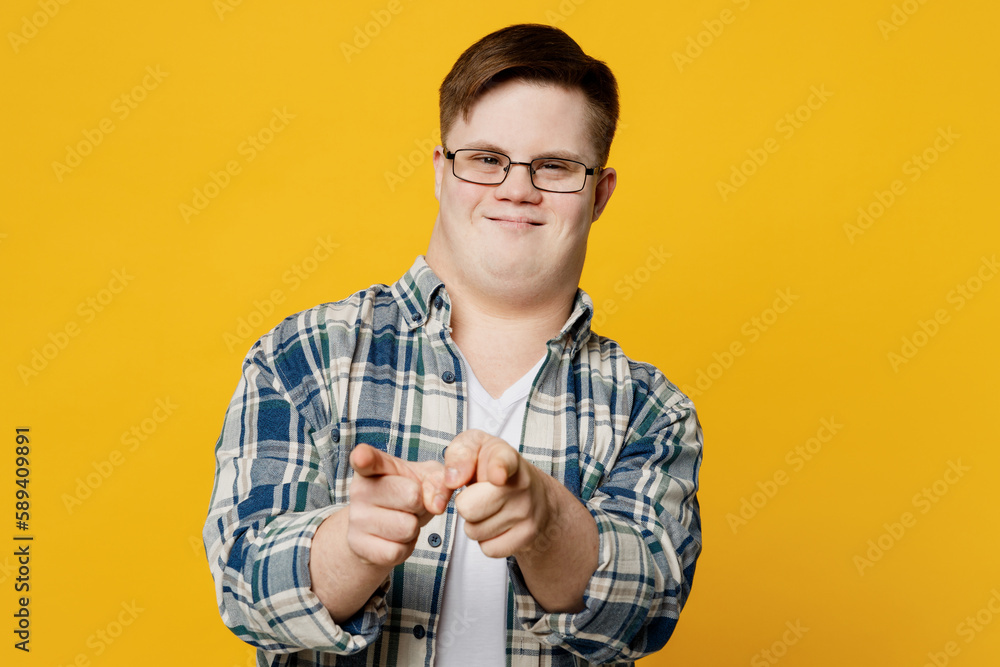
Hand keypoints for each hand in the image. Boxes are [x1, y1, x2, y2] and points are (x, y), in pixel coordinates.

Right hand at [345, 444, 450, 567]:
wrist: (383, 526)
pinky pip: (397, 552)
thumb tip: (436, 504)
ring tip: (401, 519)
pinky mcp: (358, 545)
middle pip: (412, 497)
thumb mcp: (427, 477)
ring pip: (407, 528)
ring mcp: (356, 518)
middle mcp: (359, 489)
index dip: (364, 458)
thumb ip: (439, 480)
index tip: (361, 457)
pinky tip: (395, 538)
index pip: (366, 459)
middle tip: (409, 504)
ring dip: (413, 528)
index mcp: (374, 465)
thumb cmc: (406, 493)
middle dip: (421, 504)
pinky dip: (405, 548)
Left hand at [443, 430, 553, 558]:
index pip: (503, 461)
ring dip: (475, 523)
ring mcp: (527, 513)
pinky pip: (487, 549)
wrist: (536, 494)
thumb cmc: (496, 468)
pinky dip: (487, 540)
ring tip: (490, 508)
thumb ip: (459, 454)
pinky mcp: (527, 537)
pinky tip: (498, 524)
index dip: (498, 468)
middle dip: (464, 504)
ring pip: (474, 531)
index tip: (497, 476)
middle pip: (467, 507)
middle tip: (478, 495)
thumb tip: (452, 480)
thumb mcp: (476, 448)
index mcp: (506, 457)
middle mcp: (521, 484)